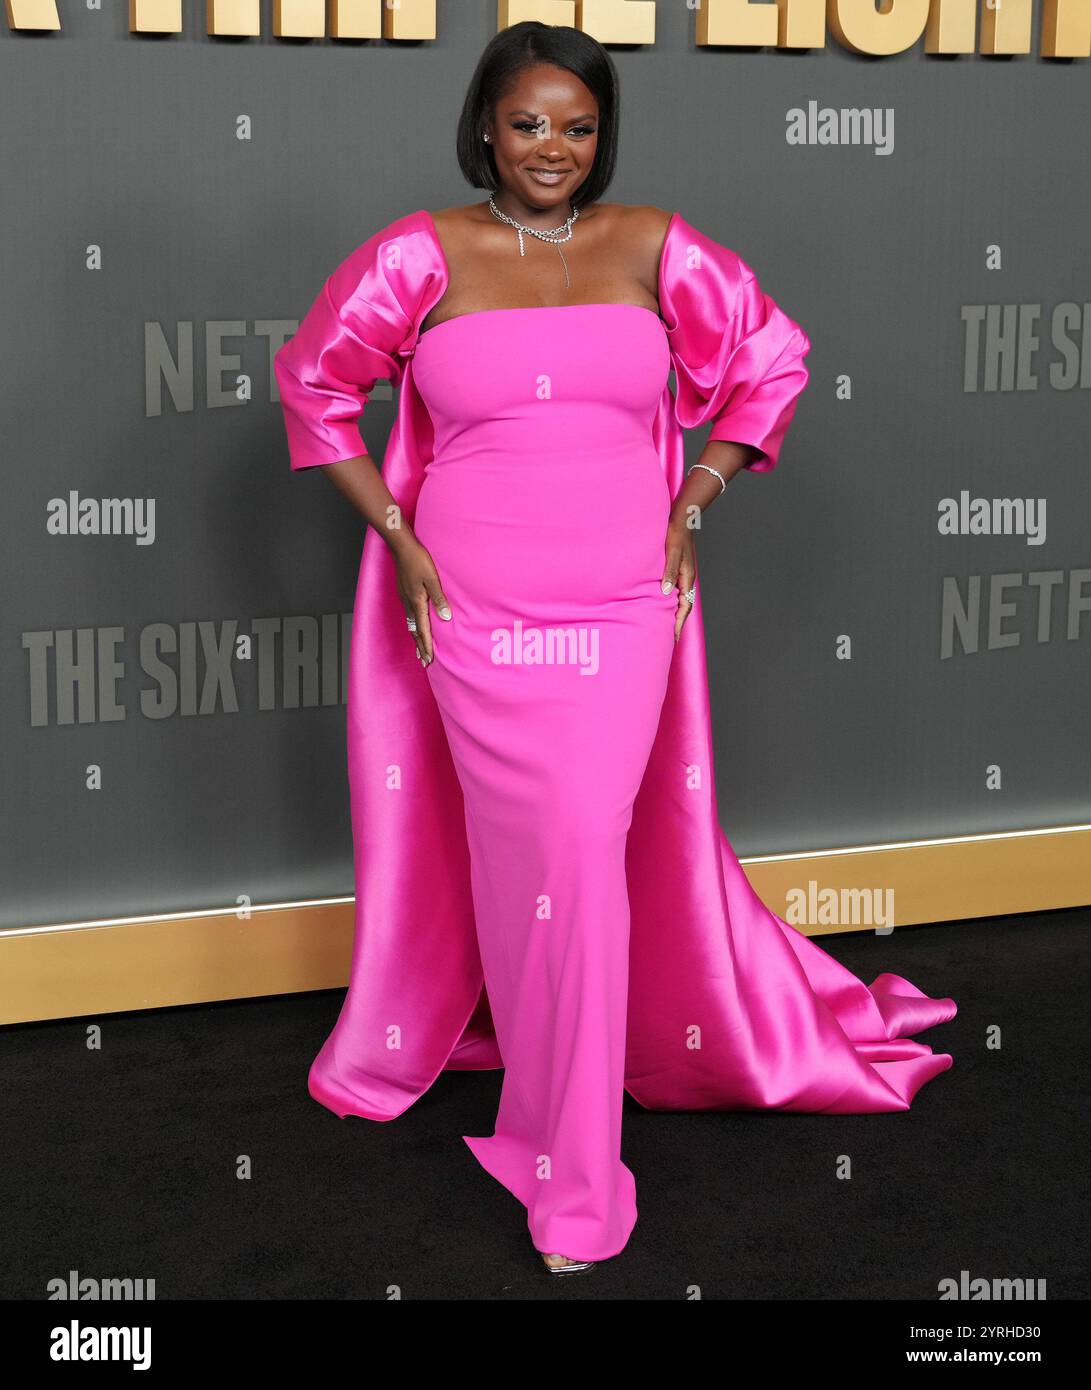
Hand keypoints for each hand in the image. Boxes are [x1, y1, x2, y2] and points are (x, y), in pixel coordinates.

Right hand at [393, 536, 451, 664]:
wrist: (402, 548)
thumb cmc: (418, 561)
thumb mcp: (432, 579)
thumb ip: (439, 599)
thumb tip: (445, 617)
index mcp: (416, 602)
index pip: (422, 629)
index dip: (427, 645)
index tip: (430, 659)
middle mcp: (408, 603)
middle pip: (414, 631)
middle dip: (420, 647)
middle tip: (424, 661)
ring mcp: (404, 599)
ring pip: (410, 624)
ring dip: (415, 638)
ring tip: (419, 650)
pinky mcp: (404, 593)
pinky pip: (409, 616)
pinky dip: (413, 626)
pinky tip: (415, 627)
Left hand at [661, 514, 696, 642]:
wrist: (681, 519)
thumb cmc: (676, 535)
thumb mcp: (672, 554)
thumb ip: (669, 573)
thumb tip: (666, 592)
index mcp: (687, 577)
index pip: (684, 606)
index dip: (679, 622)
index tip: (674, 636)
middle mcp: (687, 578)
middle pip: (684, 605)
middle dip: (678, 621)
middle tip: (671, 637)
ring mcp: (683, 574)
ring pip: (680, 598)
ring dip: (675, 611)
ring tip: (667, 624)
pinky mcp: (678, 569)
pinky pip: (676, 589)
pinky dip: (672, 600)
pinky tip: (664, 602)